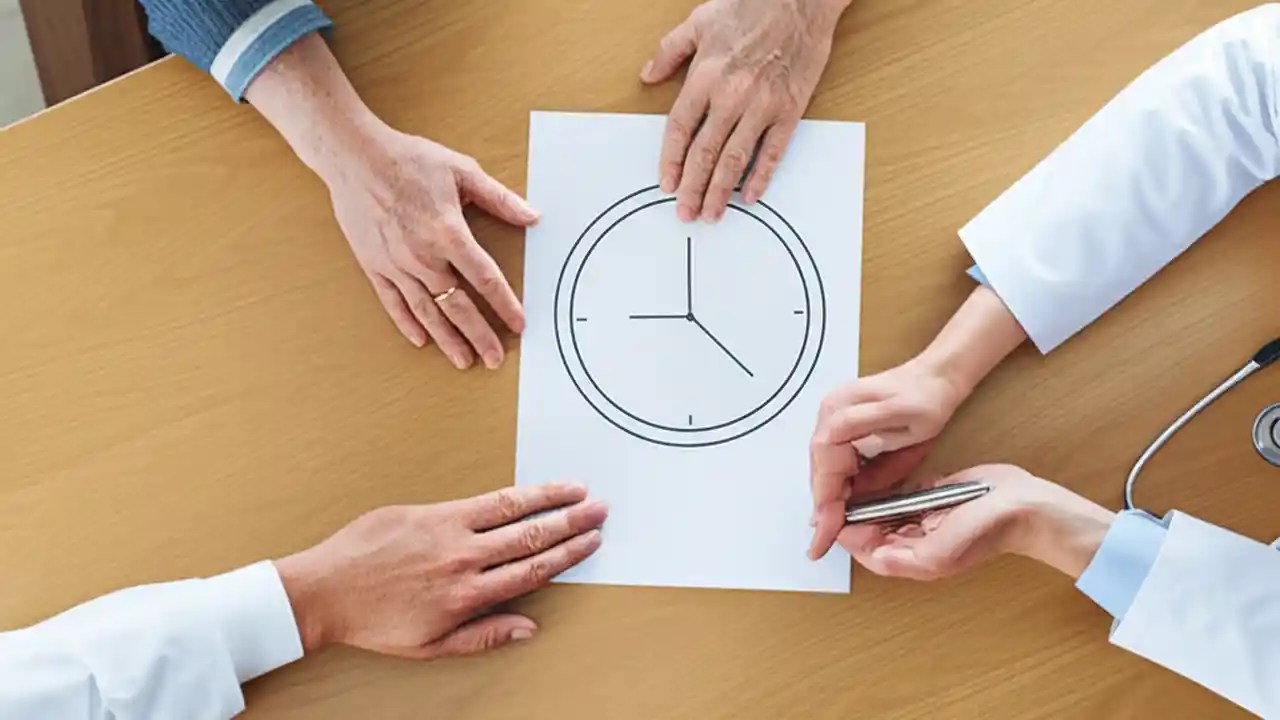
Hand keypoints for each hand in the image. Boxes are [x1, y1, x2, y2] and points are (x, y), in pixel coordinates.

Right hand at [243, 34, 537, 369]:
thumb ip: (499, 198)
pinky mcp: (374, 266)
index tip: (518, 325)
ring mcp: (396, 265)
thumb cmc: (409, 160)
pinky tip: (422, 340)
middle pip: (458, 306)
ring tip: (464, 361)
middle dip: (479, 336)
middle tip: (495, 359)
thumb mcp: (462, 170)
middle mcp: (423, 256)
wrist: (355, 157)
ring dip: (448, 339)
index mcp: (449, 233)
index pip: (485, 279)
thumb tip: (532, 216)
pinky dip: (408, 323)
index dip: (504, 305)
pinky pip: (393, 302)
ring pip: (427, 312)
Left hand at [275, 483, 606, 658]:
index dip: (567, 554)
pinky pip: (479, 499)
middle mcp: (462, 561)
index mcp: (466, 596)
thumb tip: (528, 628)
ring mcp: (445, 531)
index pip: (531, 571)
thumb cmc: (374, 621)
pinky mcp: (427, 511)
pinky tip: (529, 490)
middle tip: (599, 510)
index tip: (590, 542)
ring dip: (548, 500)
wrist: (323, 591)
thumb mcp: (431, 645)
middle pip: (530, 537)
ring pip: (510, 511)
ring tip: (576, 491)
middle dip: (570, 523)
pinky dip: (511, 494)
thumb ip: (484, 635)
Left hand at [641, 0, 850, 221]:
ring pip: (735, 159)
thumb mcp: (700, 21)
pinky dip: (760, 177)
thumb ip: (669, 51)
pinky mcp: (789, 110)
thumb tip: (648, 75)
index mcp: (706, 76)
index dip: (671, 160)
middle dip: (692, 188)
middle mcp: (731, 95)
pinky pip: (772, 152)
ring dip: (720, 191)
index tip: (666, 183)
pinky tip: (749, 195)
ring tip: (711, 214)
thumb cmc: (752, 5)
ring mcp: (762, 105)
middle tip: (685, 213)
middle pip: (704, 153)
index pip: (680, 129)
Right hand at [808, 358, 969, 558]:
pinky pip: (836, 460)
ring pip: (827, 468)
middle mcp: (829, 415)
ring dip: (830, 497)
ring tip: (832, 526)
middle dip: (824, 507)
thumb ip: (859, 430)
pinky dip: (840, 483)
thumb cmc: (925, 400)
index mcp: (839, 414)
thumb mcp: (899, 416)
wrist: (937, 378)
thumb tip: (830, 461)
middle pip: (821, 471)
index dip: (824, 507)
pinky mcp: (843, 424)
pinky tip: (845, 500)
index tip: (822, 536)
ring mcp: (834, 418)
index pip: (825, 469)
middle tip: (824, 539)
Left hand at [841, 465, 1113, 581]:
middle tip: (837, 493)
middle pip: (872, 534)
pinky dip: (889, 492)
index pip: (870, 552)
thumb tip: (878, 556)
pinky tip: (876, 475)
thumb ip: (914, 555)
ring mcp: (927, 524)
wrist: (1029, 507)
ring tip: (848, 482)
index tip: (837, 513)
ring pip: (884, 517)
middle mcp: (918, 544)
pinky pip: (904, 500)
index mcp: (918, 559)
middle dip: (854, 517)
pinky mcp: (935, 504)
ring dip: (868, 503)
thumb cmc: (994, 527)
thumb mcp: (950, 545)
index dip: (850, 535)